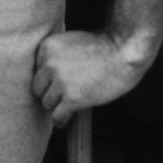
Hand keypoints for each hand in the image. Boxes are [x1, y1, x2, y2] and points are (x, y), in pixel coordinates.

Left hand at [32, 30, 151, 128]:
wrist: (125, 51)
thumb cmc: (105, 45)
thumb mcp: (72, 41)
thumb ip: (57, 56)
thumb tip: (47, 78)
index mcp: (47, 47)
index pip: (37, 70)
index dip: (49, 79)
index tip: (59, 83)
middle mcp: (49, 63)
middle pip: (38, 88)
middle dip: (50, 93)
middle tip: (63, 96)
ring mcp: (59, 81)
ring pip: (47, 103)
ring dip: (57, 106)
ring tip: (70, 105)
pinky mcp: (71, 98)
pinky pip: (57, 117)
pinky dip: (62, 120)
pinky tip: (68, 119)